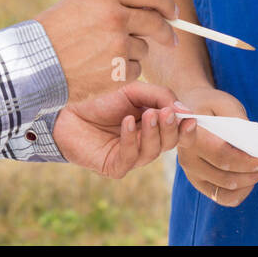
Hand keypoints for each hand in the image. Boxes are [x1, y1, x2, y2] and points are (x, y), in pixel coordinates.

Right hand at [35, 0, 179, 101]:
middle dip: (167, 33)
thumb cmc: (56, 31)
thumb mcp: (83, 3)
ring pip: (143, 49)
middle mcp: (116, 16)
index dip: (167, 4)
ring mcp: (118, 45)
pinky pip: (135, 70)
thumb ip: (116, 2)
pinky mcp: (118, 71)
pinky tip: (100, 70)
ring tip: (103, 55)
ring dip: (132, 53)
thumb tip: (153, 11)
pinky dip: (123, 72)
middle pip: (156, 23)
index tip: (172, 13)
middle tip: (171, 40)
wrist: (34, 63)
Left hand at [53, 82, 193, 177]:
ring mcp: (131, 156)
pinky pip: (130, 157)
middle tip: (167, 114)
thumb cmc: (100, 97)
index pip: (178, 131)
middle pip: (170, 143)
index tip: (192, 118)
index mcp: (154, 125)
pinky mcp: (115, 166)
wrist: (65, 107)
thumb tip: (184, 109)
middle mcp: (146, 142)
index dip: (187, 127)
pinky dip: (131, 139)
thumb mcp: (133, 90)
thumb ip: (159, 95)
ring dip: (153, 133)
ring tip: (146, 114)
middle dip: (171, 129)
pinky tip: (127, 123)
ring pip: (153, 151)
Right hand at [175, 85, 257, 206]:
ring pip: (227, 188)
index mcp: (190, 135)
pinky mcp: (199, 183)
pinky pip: (223, 197)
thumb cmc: (210, 105)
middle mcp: (187, 158)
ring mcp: (192, 174)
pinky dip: (241, 192)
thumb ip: (238, 121)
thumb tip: (256, 144)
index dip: (246, 160)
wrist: (191, 110)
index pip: (220, 154)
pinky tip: (250, 179)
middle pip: (227, 174)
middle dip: (254, 169)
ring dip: (250, 181)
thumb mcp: (225, 103)